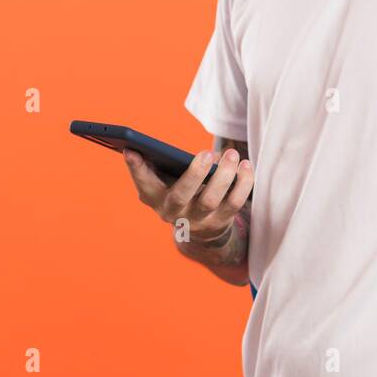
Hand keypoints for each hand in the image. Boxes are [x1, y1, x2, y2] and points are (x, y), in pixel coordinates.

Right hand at [124, 147, 252, 244]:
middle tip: (207, 152)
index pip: (143, 183)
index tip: (131, 150)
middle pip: (182, 195)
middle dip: (195, 173)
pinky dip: (243, 183)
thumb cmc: (180, 190)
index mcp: (154, 198)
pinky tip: (246, 165)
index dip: (136, 169)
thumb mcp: (167, 180)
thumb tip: (157, 147)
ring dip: (224, 174)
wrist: (198, 229)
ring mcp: (197, 220)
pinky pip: (234, 203)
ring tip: (232, 154)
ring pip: (211, 200)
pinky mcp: (219, 222)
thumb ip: (160, 165)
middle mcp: (172, 212)